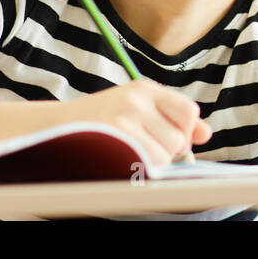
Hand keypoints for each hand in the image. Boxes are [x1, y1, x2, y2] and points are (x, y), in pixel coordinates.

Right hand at [72, 79, 210, 165]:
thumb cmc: (101, 122)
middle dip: (167, 150)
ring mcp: (123, 119)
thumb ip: (172, 118)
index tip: (170, 138)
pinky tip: (123, 161)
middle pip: (179, 138)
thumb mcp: (137, 109)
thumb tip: (205, 134)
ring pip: (165, 155)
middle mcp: (136, 100)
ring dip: (152, 163)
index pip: (188, 110)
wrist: (52, 129)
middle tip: (141, 147)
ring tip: (128, 153)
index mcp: (144, 89)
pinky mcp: (112, 140)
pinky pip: (146, 165)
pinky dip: (140, 170)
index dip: (185, 130)